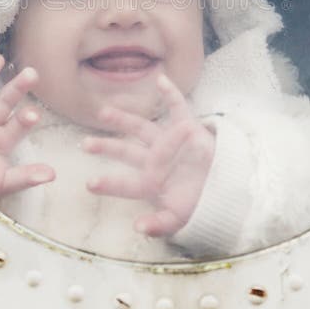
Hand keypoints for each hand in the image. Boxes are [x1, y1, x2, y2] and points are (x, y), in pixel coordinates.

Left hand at [83, 75, 215, 236]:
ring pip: (142, 128)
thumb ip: (159, 225)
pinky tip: (161, 80)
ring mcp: (169, 142)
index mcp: (151, 182)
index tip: (89, 184)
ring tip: (103, 112)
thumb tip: (138, 229)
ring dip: (124, 119)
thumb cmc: (199, 203)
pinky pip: (178, 108)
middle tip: (84, 144)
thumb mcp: (179, 218)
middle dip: (107, 147)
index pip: (126, 184)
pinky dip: (171, 94)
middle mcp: (155, 159)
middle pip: (126, 151)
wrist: (225, 188)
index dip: (110, 184)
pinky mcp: (188, 128)